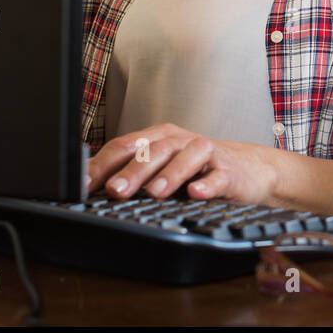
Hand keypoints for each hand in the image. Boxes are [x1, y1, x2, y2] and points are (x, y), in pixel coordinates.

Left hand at [86, 122, 277, 204]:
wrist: (248, 169)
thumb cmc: (198, 169)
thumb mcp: (163, 167)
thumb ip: (133, 173)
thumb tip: (92, 187)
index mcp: (159, 138)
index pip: (125, 146)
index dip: (103, 164)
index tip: (84, 183)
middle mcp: (181, 141)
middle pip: (154, 151)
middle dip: (132, 171)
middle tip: (115, 190)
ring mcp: (206, 154)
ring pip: (186, 158)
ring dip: (169, 175)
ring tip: (154, 193)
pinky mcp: (229, 171)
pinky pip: (217, 176)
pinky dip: (206, 184)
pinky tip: (195, 193)